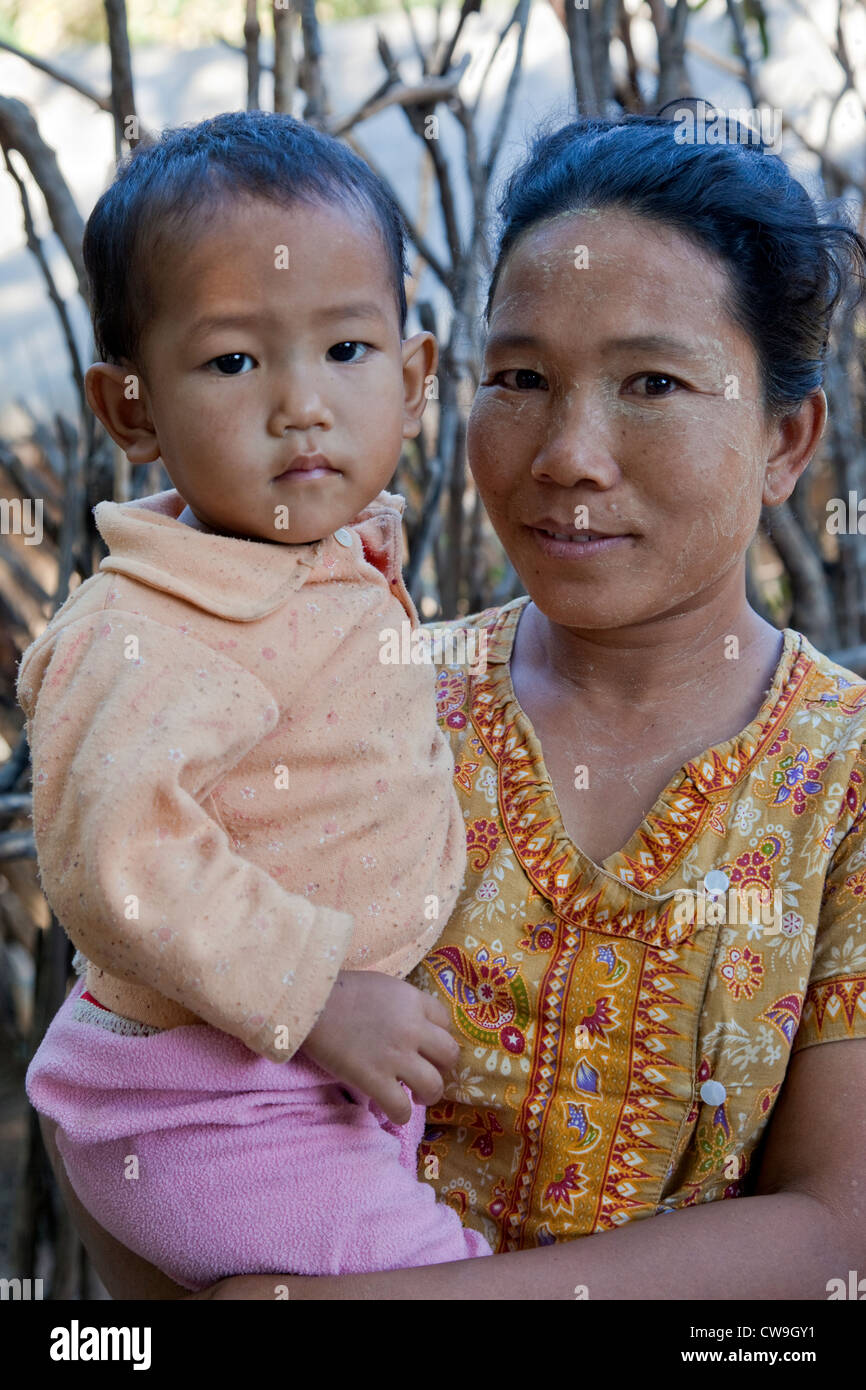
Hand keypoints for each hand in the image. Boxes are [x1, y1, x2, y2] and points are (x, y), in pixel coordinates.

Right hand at [302, 971, 459, 1123]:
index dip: (438, 1036)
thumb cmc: (338, 989)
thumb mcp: (381, 986)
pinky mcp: (375, 1079)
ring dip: (429, 1094)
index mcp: (413, 1001)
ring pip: (434, 1085)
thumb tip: (405, 1021)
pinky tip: (394, 1110)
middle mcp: (412, 1028)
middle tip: (426, 1071)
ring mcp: (396, 1056)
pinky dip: (401, 1114)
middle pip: (449, 1055)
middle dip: (441, 1067)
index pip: (446, 1022)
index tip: (426, 1045)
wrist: (310, 1002)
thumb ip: (400, 1004)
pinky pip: (402, 1108)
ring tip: (416, 1095)